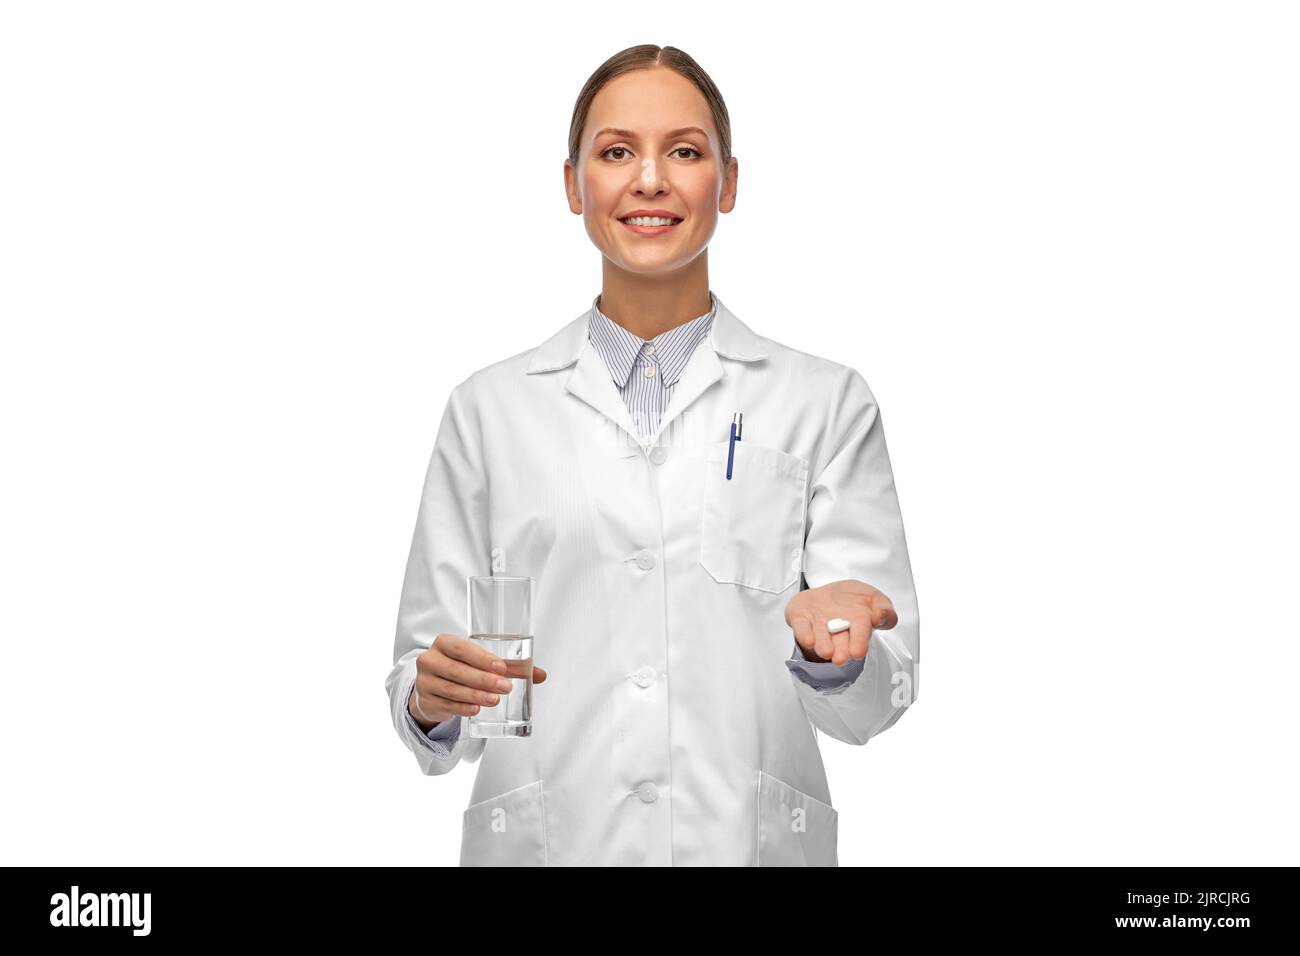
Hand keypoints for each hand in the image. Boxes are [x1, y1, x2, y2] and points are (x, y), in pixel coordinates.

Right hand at [408, 634, 547, 731]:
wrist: (432, 687)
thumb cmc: (461, 668)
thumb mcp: (479, 662)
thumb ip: (509, 666)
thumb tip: (540, 675)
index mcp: (444, 643)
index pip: (461, 648)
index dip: (481, 658)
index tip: (500, 667)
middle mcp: (430, 660)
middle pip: (457, 670)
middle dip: (483, 680)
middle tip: (505, 687)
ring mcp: (425, 682)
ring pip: (451, 689)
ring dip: (475, 695)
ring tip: (494, 700)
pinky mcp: (426, 701)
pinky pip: (445, 705)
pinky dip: (462, 708)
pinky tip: (475, 710)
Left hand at [785, 579, 897, 666]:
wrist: (831, 593)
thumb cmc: (854, 600)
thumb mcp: (875, 599)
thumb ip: (883, 609)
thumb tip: (879, 616)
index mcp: (857, 626)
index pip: (860, 634)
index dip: (859, 642)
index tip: (857, 652)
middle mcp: (836, 630)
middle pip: (839, 641)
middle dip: (839, 650)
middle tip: (840, 658)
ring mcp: (817, 624)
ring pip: (820, 637)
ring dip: (822, 644)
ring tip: (825, 652)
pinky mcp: (800, 617)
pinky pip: (801, 626)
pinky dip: (804, 633)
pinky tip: (808, 640)